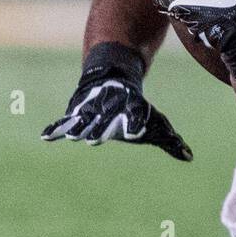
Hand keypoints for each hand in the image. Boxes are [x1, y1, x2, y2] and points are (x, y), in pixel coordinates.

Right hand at [42, 45, 191, 160]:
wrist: (114, 79)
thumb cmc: (138, 109)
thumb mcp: (157, 124)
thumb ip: (171, 141)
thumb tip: (189, 157)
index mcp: (133, 111)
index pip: (136, 117)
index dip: (135, 124)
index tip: (135, 131)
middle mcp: (111, 110)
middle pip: (105, 121)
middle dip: (102, 129)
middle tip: (96, 138)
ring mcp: (92, 109)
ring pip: (84, 120)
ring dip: (79, 127)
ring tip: (73, 135)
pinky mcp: (76, 111)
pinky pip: (64, 121)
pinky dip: (56, 128)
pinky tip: (46, 137)